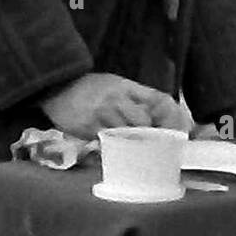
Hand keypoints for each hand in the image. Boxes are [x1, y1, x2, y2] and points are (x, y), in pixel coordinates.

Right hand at [39, 72, 192, 139]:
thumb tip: (161, 112)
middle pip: (145, 122)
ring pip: (128, 134)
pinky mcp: (88, 128)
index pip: (157, 99)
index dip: (172, 116)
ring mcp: (102, 114)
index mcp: (126, 86)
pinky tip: (119, 151)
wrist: (56, 87)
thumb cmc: (90, 87)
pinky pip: (109, 143)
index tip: (179, 130)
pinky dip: (116, 148)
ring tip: (141, 152)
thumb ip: (136, 97)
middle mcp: (116, 99)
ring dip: (136, 144)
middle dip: (154, 135)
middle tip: (160, 147)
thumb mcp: (115, 84)